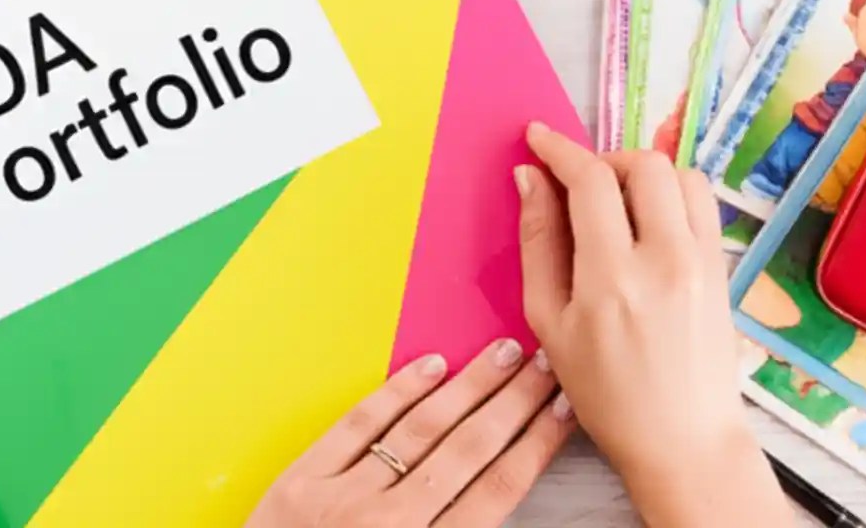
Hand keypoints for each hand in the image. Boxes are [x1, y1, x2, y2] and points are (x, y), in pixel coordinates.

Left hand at [247, 340, 572, 527]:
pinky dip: (398, 391)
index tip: (565, 410)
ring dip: (470, 386)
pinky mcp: (300, 481)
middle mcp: (390, 525)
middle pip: (469, 450)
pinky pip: (359, 425)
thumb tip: (503, 491)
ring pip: (422, 429)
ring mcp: (342, 499)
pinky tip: (431, 365)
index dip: (537, 444)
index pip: (498, 490)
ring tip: (505, 354)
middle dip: (516, 402)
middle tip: (548, 365)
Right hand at [515, 123, 791, 527]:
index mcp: (612, 277)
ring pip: (680, 175)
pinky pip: (702, 203)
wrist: (683, 439)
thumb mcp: (550, 325)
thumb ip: (538, 245)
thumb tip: (529, 180)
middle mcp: (665, 258)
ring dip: (644, 174)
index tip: (539, 138)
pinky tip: (650, 226)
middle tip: (579, 185)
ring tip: (619, 204)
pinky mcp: (723, 268)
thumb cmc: (606, 394)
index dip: (560, 149)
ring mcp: (703, 261)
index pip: (590, 179)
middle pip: (642, 163)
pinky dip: (672, 196)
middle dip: (604, 160)